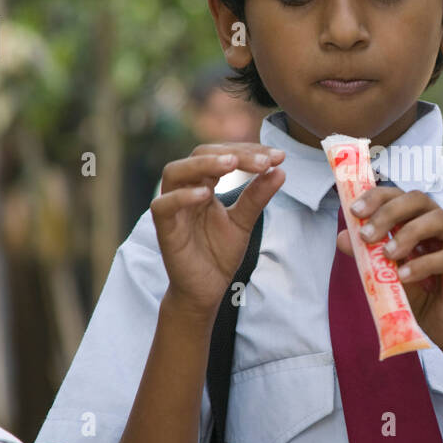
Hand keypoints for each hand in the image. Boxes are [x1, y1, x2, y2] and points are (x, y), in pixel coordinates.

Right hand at [151, 143, 285, 316]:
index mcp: (205, 184)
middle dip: (233, 154)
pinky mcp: (164, 228)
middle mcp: (186, 190)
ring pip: (174, 172)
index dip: (250, 152)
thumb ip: (257, 196)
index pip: (223, 155)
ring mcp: (172, 208)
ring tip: (232, 164)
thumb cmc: (219, 254)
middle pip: (199, 155)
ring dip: (203, 164)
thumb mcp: (244, 221)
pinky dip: (182, 197)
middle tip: (263, 161)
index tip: (279, 157)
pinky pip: (162, 206)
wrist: (206, 291)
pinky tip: (206, 194)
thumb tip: (280, 170)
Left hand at [337, 186, 442, 356]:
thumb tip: (342, 238)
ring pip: (438, 220)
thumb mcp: (386, 272)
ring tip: (387, 254)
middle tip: (367, 235)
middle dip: (389, 212)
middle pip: (418, 199)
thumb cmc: (417, 293)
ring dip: (408, 233)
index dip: (377, 197)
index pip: (399, 195)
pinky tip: (403, 276)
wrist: (442, 326)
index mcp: (419, 219)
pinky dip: (421, 264)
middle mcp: (439, 224)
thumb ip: (367, 254)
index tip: (355, 212)